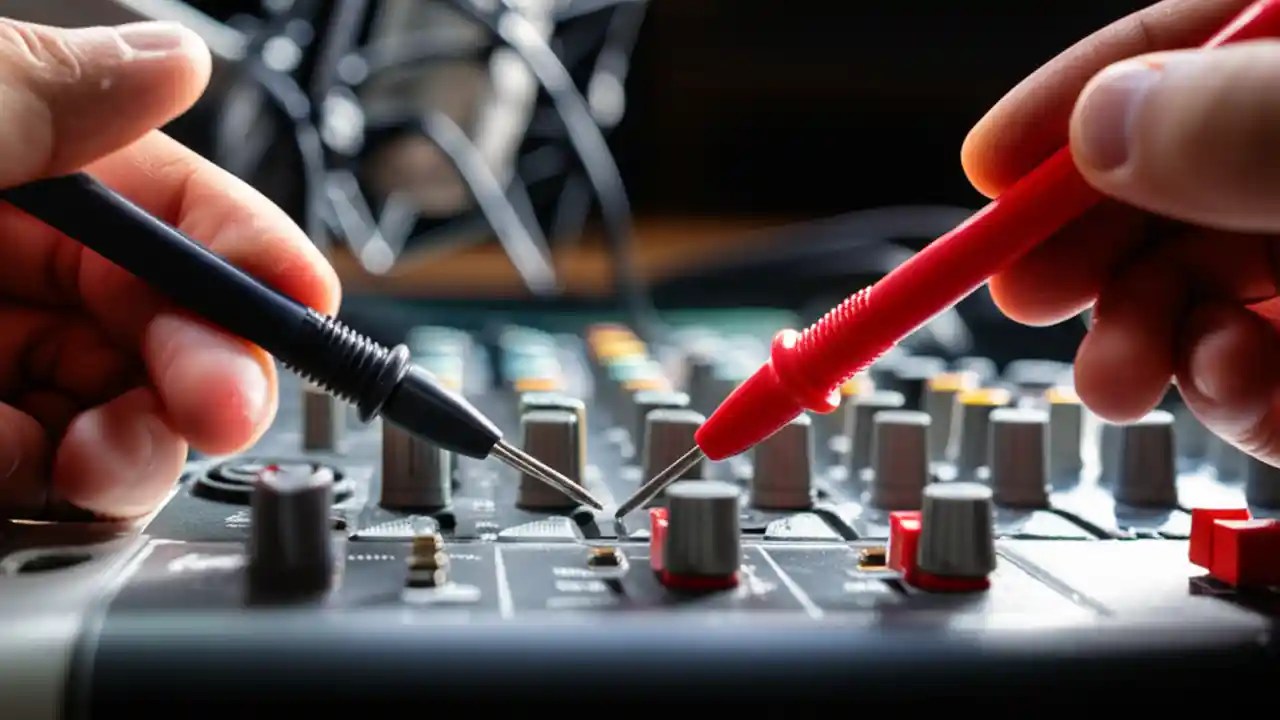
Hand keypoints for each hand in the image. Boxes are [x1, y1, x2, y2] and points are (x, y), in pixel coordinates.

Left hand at [0, 19, 339, 518]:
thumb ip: (44, 93)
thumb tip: (174, 59)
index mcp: (6, 159)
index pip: (162, 204)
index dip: (248, 254)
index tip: (309, 305)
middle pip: (154, 317)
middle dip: (209, 366)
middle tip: (223, 404)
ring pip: (108, 407)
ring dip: (141, 445)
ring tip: (116, 460)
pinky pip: (25, 473)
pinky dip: (48, 485)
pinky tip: (27, 470)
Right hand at [962, 0, 1279, 465]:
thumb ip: (1242, 119)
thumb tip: (1108, 126)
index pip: (1182, 45)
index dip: (1070, 100)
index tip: (987, 165)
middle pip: (1172, 183)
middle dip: (1089, 251)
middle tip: (1029, 295)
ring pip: (1206, 287)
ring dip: (1142, 340)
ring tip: (1122, 376)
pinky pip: (1264, 374)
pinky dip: (1231, 398)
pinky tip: (1236, 392)